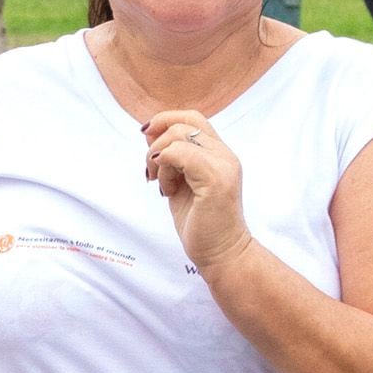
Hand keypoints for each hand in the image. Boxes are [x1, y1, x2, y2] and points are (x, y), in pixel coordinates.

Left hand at [139, 109, 247, 270]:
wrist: (222, 255)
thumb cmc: (203, 225)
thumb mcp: (180, 184)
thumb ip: (170, 158)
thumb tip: (150, 133)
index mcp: (219, 154)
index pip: (192, 117)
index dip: (165, 121)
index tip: (147, 142)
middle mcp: (225, 155)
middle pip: (183, 121)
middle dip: (157, 142)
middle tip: (152, 171)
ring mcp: (223, 165)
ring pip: (177, 136)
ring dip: (159, 159)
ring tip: (162, 185)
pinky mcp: (215, 178)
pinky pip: (178, 154)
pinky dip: (164, 170)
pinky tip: (167, 191)